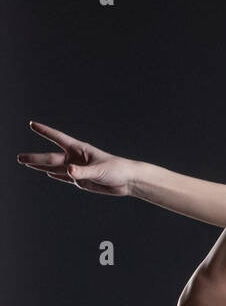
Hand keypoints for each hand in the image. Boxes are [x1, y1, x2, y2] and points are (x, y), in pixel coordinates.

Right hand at [17, 121, 134, 194]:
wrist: (127, 181)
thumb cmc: (117, 169)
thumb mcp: (99, 170)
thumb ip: (83, 171)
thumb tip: (68, 171)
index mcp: (79, 149)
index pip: (58, 138)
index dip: (44, 131)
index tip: (32, 124)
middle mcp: (75, 158)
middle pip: (50, 158)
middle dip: (35, 158)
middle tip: (19, 158)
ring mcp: (77, 170)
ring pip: (54, 168)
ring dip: (40, 167)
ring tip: (26, 163)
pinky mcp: (81, 181)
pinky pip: (65, 178)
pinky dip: (56, 176)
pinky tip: (47, 174)